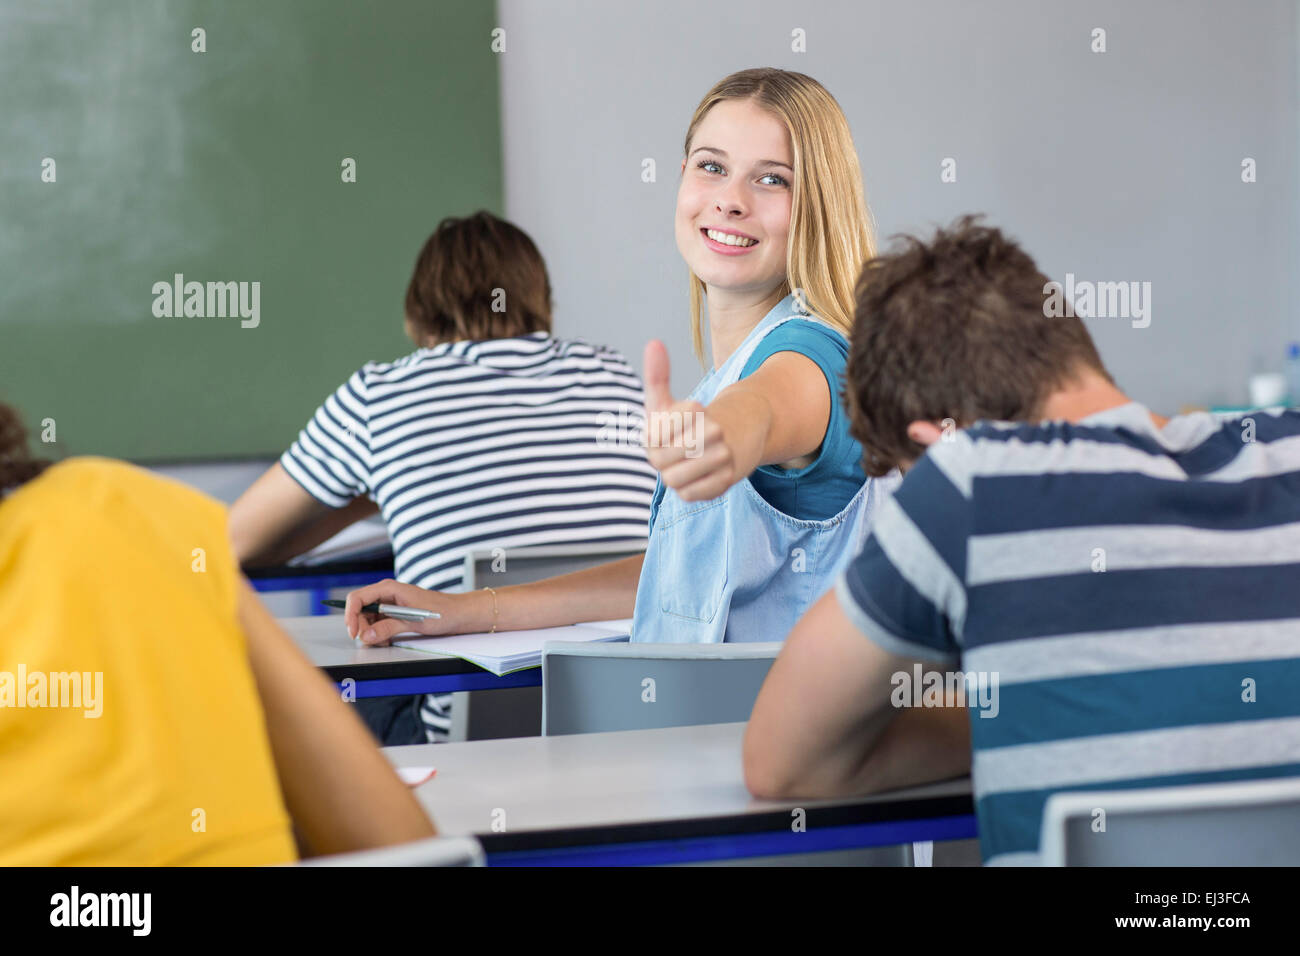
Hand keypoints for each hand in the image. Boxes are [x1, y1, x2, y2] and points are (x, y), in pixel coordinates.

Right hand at [343, 579, 460, 645]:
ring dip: (371, 633)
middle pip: (359, 610)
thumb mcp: (414, 621)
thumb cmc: (441, 611)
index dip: (351, 615)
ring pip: (367, 620)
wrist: (458, 614)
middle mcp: (386, 595)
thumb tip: (366, 635)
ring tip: (384, 641)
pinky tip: (388, 640)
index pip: (357, 598)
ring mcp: (389, 605)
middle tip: (371, 641)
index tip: (354, 633)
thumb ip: (389, 627)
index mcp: (389, 588)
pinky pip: (377, 625)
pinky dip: (378, 634)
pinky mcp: (393, 615)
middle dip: (361, 628)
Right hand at [643, 340, 737, 501]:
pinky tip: (727, 464)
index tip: (699, 405)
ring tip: (724, 446)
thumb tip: (653, 343)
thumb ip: (658, 374)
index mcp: (649, 437)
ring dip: (713, 457)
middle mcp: (657, 462)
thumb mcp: (670, 398)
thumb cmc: (687, 420)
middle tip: (719, 428)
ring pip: (693, 472)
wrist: (710, 445)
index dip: (682, 416)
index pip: (661, 430)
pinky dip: (720, 476)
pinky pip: (706, 489)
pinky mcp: (693, 495)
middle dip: (702, 437)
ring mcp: (675, 481)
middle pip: (679, 452)